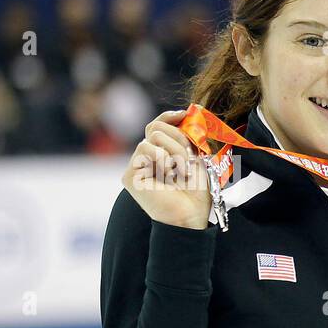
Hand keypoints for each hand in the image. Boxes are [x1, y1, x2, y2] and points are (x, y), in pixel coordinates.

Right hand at [121, 110, 211, 229]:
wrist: (190, 215)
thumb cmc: (196, 193)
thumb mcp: (197, 159)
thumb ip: (189, 139)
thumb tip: (190, 112)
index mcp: (161, 153)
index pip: (158, 125)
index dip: (169, 117)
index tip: (185, 114)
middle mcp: (146, 158)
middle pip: (156, 128)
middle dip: (179, 139)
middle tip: (192, 157)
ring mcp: (136, 166)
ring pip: (153, 138)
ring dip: (175, 152)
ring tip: (183, 171)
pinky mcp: (130, 175)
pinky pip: (145, 150)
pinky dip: (163, 159)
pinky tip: (169, 175)